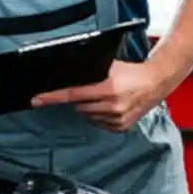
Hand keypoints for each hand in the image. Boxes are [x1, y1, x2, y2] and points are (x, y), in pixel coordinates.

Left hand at [30, 60, 172, 132]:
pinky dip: (98, 115)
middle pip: (78, 106)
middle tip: (88, 89)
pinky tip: (108, 105)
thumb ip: (90, 72)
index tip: (37, 99)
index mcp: (108, 88)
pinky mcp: (121, 127)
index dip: (52, 97)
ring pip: (87, 115)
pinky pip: (98, 123)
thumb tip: (66, 76)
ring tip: (102, 96)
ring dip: (88, 107)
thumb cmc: (132, 72)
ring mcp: (117, 119)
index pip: (72, 94)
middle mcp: (112, 106)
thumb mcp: (109, 66)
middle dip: (77, 99)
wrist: (155, 83)